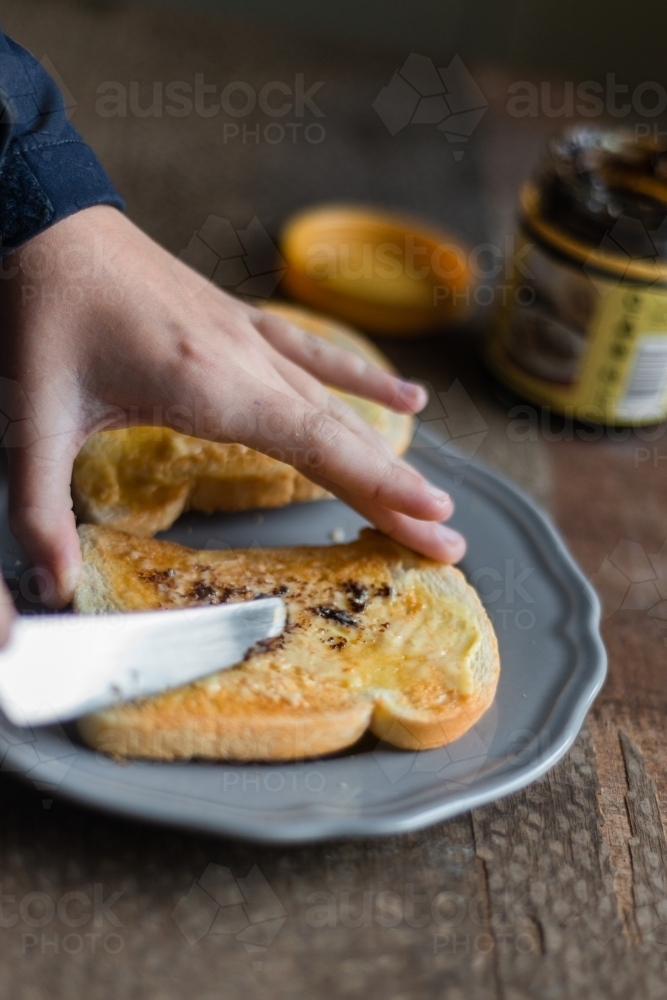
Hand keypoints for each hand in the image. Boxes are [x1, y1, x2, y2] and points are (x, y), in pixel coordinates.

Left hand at [0, 205, 465, 608]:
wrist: (47, 224)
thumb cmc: (42, 313)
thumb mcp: (31, 418)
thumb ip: (38, 510)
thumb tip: (47, 590)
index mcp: (210, 385)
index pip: (318, 448)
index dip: (381, 487)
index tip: (435, 521)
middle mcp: (247, 362)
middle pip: (343, 437)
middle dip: (400, 493)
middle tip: (448, 539)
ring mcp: (251, 339)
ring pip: (338, 405)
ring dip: (388, 452)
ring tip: (435, 494)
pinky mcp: (241, 325)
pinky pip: (318, 356)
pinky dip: (363, 381)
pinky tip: (405, 399)